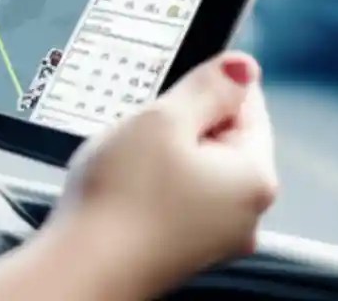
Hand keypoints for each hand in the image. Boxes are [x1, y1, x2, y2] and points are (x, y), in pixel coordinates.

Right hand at [44, 52, 277, 297]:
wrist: (81, 271)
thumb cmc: (120, 200)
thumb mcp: (164, 119)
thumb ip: (210, 87)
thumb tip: (242, 67)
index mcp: (256, 176)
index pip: (246, 105)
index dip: (202, 92)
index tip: (167, 101)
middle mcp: (246, 212)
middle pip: (220, 139)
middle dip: (178, 127)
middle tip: (141, 136)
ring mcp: (215, 235)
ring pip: (193, 168)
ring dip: (160, 157)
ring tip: (127, 167)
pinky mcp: (183, 249)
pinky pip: (174, 198)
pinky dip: (150, 188)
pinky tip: (123, 193)